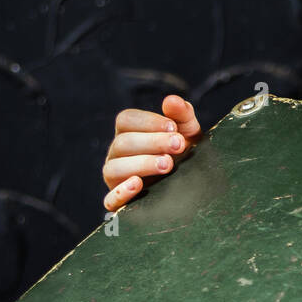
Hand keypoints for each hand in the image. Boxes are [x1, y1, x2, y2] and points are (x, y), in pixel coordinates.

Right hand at [102, 95, 201, 211]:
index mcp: (129, 133)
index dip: (149, 121)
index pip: (126, 120)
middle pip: (122, 143)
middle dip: (153, 142)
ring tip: (168, 165)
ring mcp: (115, 177)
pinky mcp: (119, 201)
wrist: (193, 185)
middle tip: (179, 146)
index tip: (174, 127)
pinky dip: (121, 192)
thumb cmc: (185, 153)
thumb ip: (181, 114)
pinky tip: (138, 184)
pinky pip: (109, 199)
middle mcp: (117, 153)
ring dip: (142, 164)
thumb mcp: (188, 132)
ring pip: (114, 168)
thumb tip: (171, 100)